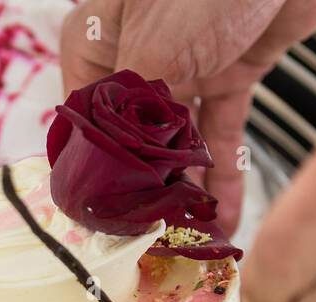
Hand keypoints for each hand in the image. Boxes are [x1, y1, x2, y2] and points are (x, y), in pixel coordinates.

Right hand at [61, 0, 315, 231]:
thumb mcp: (151, 55)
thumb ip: (130, 122)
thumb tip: (112, 184)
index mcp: (95, 44)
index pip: (83, 125)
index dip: (94, 175)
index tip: (105, 224)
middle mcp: (134, 56)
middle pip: (132, 139)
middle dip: (144, 192)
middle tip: (152, 244)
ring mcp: (184, 63)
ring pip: (178, 143)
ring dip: (186, 192)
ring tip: (190, 240)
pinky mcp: (232, 68)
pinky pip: (222, 133)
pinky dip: (224, 175)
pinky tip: (224, 217)